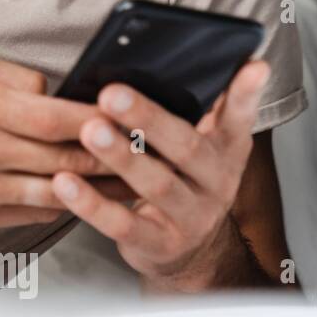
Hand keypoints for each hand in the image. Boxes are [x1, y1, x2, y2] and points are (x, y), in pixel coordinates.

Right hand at [0, 51, 134, 226]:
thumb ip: (15, 77)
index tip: (130, 119)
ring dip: (97, 189)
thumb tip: (60, 95)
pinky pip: (31, 212)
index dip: (98, 121)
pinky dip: (62, 206)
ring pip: (54, 191)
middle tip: (146, 153)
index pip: (54, 118)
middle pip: (62, 158)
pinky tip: (86, 199)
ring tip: (131, 183)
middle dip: (110, 157)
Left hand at [49, 60, 270, 288]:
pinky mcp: (158, 245)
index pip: (238, 119)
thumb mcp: (199, 148)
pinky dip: (91, 203)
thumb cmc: (181, 183)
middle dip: (149, 119)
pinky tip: (64, 182)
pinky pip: (122, 224)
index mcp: (225, 152)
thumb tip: (180, 62)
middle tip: (113, 94)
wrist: (185, 253)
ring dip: (121, 157)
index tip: (251, 65)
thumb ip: (198, 110)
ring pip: (158, 185)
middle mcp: (216, 184)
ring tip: (90, 131)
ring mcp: (190, 217)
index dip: (245, 94)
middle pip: (187, 148)